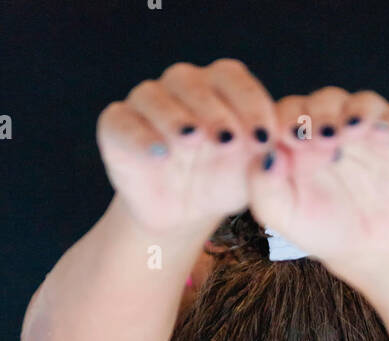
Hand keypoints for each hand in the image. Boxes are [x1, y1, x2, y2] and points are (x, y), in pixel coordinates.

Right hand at [96, 59, 278, 236]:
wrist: (181, 213)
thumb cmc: (221, 183)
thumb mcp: (248, 175)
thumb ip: (262, 160)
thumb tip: (271, 152)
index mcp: (217, 87)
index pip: (233, 80)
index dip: (250, 104)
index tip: (266, 139)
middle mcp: (180, 87)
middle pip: (193, 83)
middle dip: (214, 111)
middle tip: (230, 140)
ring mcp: (145, 103)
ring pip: (154, 96)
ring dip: (175, 116)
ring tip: (192, 139)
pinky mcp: (116, 124)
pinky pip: (122, 123)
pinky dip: (140, 137)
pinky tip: (160, 155)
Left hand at [247, 88, 388, 270]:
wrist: (370, 245)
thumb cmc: (320, 226)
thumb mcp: (284, 216)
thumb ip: (264, 189)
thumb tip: (266, 156)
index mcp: (294, 134)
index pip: (282, 115)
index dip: (281, 123)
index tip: (280, 139)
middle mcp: (328, 120)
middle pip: (316, 104)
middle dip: (311, 118)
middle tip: (308, 137)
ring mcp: (363, 123)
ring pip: (353, 103)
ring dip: (344, 116)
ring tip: (340, 134)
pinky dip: (382, 124)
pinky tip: (372, 133)